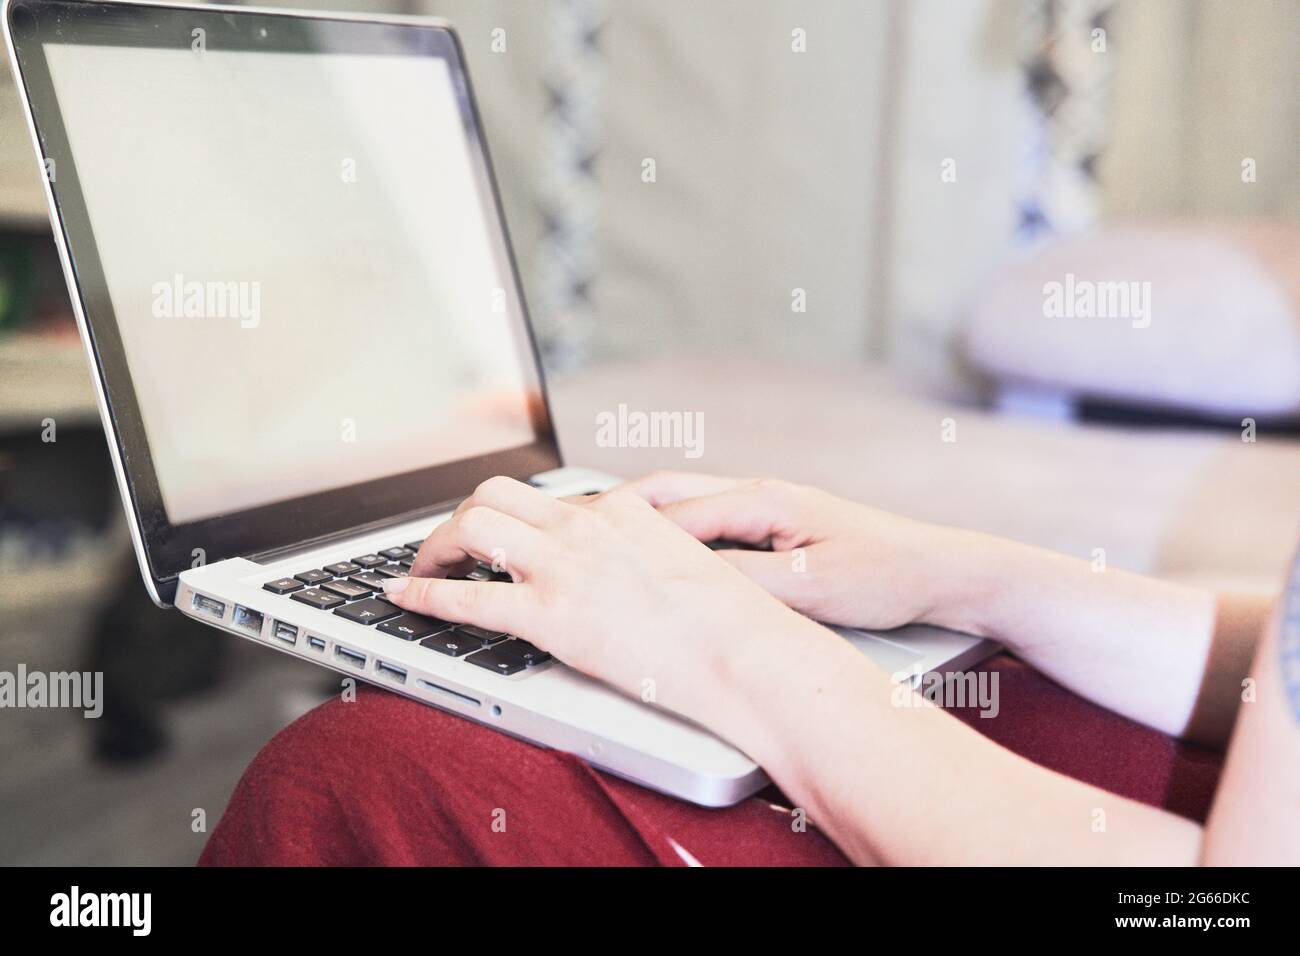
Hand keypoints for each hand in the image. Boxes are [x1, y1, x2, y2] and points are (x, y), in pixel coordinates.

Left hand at [383, 476, 832, 717]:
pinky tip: (405, 597)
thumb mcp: (686, 564)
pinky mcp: (549, 614)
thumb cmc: (729, 621)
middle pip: (494, 494)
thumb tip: (628, 567)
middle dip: (461, 518)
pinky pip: (466, 595)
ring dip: (436, 545)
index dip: (511, 518)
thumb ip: (645, 553)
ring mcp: (563, 567)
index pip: (546, 498)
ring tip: (424, 568)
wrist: (744, 651)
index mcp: (620, 511)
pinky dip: (424, 593)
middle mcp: (585, 527)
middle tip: (451, 547)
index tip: (498, 533)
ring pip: (471, 525)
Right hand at [617, 471, 983, 633]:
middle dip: (616, 512)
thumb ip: (748, 585)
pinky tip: (655, 559)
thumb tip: (688, 588)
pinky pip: (706, 524)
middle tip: (570, 534)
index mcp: (764, 499)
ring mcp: (765, 508)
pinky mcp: (774, 527)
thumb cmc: (886, 574)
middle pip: (667, 493)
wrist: (941, 570)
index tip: (583, 551)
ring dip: (640, 521)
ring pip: (683, 505)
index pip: (675, 514)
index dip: (623, 534)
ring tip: (596, 544)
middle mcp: (758, 493)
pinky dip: (671, 536)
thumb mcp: (814, 587)